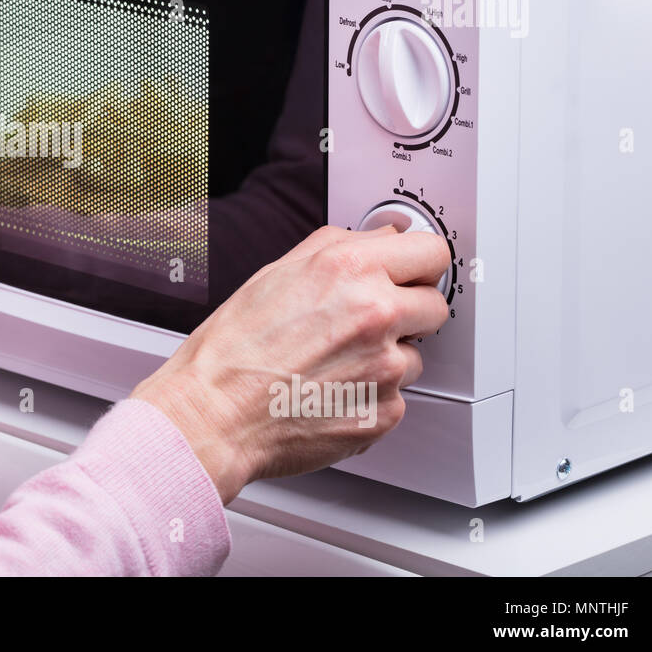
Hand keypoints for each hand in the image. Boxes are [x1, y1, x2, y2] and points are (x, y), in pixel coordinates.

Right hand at [131, 224, 450, 502]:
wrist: (215, 412)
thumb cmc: (233, 349)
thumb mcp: (276, 272)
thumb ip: (338, 248)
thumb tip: (378, 239)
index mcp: (350, 270)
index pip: (432, 252)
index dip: (418, 264)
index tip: (411, 273)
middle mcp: (375, 314)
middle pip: (436, 304)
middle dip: (408, 310)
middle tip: (369, 322)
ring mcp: (385, 367)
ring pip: (415, 355)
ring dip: (387, 357)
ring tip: (336, 363)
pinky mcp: (386, 411)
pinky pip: (396, 397)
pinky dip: (371, 396)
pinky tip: (332, 391)